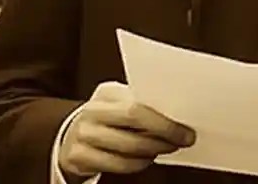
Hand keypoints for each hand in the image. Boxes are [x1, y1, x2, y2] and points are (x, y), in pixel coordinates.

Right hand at [58, 81, 195, 179]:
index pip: (139, 103)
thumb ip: (143, 103)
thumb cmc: (108, 117)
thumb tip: (179, 113)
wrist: (71, 134)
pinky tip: (147, 158)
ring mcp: (83, 134)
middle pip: (134, 120)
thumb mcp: (120, 102)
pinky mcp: (78, 157)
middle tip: (184, 140)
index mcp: (107, 93)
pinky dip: (138, 163)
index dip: (165, 119)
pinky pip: (117, 165)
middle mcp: (93, 111)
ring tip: (167, 147)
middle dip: (164, 133)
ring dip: (154, 150)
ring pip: (128, 147)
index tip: (186, 127)